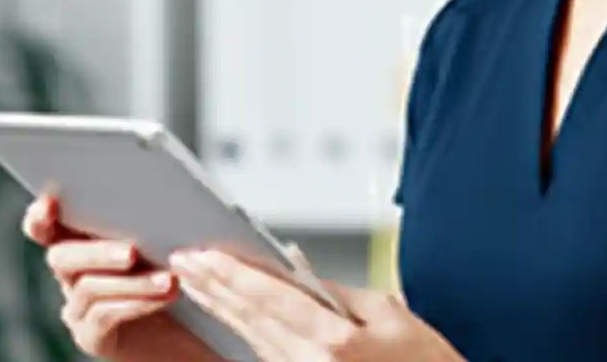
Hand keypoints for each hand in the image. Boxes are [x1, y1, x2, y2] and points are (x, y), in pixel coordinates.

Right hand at [22, 194, 219, 361]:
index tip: (51, 203)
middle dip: (96, 253)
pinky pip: (104, 316)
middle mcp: (70, 274)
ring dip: (131, 282)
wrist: (185, 326)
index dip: (40, 216)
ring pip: (88, 288)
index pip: (45, 228)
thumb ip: (149, 222)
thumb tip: (164, 197)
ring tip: (168, 280)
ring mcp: (77, 308)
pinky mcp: (91, 336)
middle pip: (61, 258)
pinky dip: (136, 303)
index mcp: (81, 243)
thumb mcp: (163, 242)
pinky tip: (165, 296)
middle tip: (132, 252)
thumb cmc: (173, 270)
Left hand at [170, 249, 462, 361]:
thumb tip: (298, 271)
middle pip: (251, 319)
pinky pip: (266, 354)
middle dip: (214, 287)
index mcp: (336, 342)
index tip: (205, 254)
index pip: (272, 299)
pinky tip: (228, 312)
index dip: (234, 274)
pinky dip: (244, 330)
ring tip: (195, 280)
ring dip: (221, 307)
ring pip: (252, 338)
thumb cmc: (421, 360)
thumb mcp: (389, 313)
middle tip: (184, 260)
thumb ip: (338, 291)